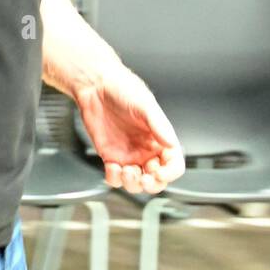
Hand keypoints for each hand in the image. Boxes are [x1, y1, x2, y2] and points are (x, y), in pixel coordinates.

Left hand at [75, 67, 184, 195]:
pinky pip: (115, 177)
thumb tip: (172, 143)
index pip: (174, 164)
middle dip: (152, 184)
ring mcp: (129, 154)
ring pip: (137, 183)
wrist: (95, 85)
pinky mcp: (111, 156)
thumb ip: (159, 124)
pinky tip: (111, 167)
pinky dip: (114, 178)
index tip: (160, 174)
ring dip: (133, 183)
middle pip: (157, 180)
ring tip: (125, 171)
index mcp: (159, 138)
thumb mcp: (144, 104)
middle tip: (144, 178)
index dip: (170, 173)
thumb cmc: (122, 88)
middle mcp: (146, 149)